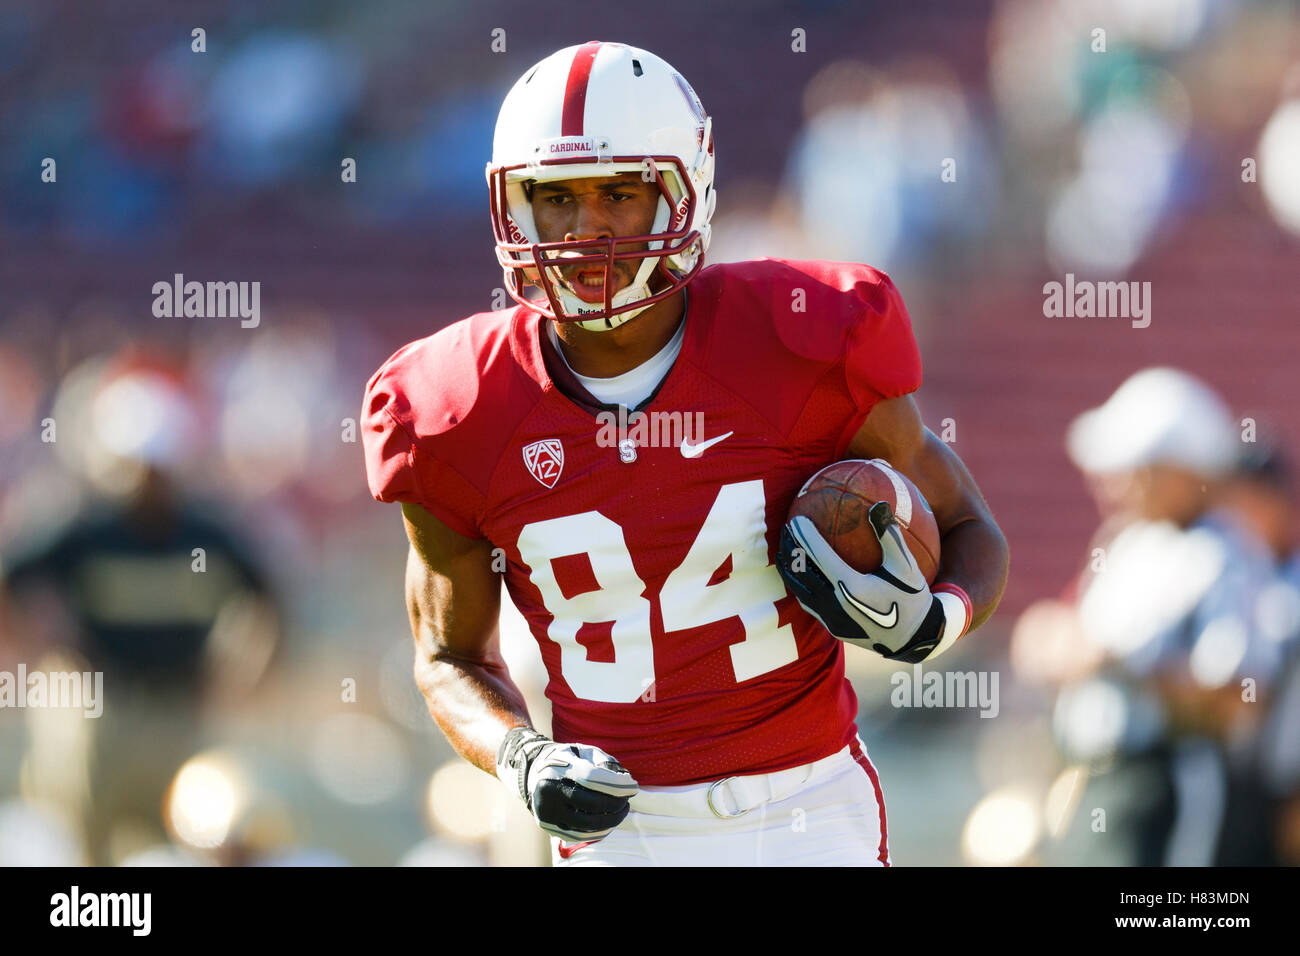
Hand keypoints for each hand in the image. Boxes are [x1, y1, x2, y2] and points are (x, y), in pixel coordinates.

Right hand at [495, 727, 638, 841]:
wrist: (532, 773)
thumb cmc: (565, 759)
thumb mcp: (583, 751)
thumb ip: (605, 763)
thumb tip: (625, 782)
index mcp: (558, 769)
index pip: (593, 779)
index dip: (616, 784)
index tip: (633, 786)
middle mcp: (550, 792)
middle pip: (591, 805)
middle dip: (615, 804)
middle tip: (627, 801)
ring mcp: (548, 812)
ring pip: (587, 825)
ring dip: (610, 820)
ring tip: (621, 811)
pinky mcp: (549, 826)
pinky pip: (579, 834)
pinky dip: (598, 830)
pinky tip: (608, 821)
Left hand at [776, 500, 946, 661]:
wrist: (914, 639)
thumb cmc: (912, 598)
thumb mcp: (906, 567)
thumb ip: (890, 536)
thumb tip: (878, 504)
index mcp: (852, 588)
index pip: (820, 557)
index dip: (805, 537)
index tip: (796, 519)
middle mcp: (836, 605)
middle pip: (803, 573)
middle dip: (790, 550)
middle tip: (784, 529)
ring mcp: (832, 619)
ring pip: (800, 591)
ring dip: (789, 570)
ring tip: (782, 551)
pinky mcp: (832, 628)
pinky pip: (808, 604)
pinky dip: (799, 586)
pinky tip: (798, 575)